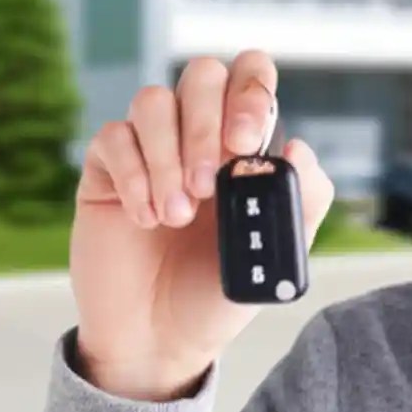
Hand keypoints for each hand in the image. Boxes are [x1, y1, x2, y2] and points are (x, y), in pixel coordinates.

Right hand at [68, 50, 333, 400]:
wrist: (161, 337)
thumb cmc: (219, 288)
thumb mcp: (279, 250)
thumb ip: (304, 197)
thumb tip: (298, 144)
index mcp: (245, 141)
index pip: (251, 74)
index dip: (250, 91)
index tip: (243, 143)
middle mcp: (197, 132)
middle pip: (202, 74)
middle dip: (205, 124)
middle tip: (207, 185)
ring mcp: (150, 147)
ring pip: (152, 101)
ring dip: (167, 157)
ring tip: (177, 216)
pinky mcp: (107, 169)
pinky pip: (113, 138)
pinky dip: (133, 177)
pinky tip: (145, 220)